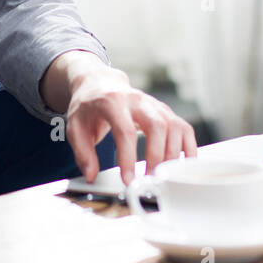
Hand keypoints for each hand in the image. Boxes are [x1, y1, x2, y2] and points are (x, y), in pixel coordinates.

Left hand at [48, 54, 197, 186]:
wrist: (100, 83)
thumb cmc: (88, 105)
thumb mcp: (75, 126)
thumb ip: (83, 152)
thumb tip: (91, 175)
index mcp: (112, 102)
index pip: (125, 130)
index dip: (129, 157)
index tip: (128, 179)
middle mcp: (137, 100)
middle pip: (157, 126)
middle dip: (156, 156)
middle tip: (149, 179)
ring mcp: (154, 104)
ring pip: (174, 126)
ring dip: (172, 154)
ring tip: (163, 175)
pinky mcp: (164, 111)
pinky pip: (184, 128)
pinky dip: (188, 147)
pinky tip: (183, 165)